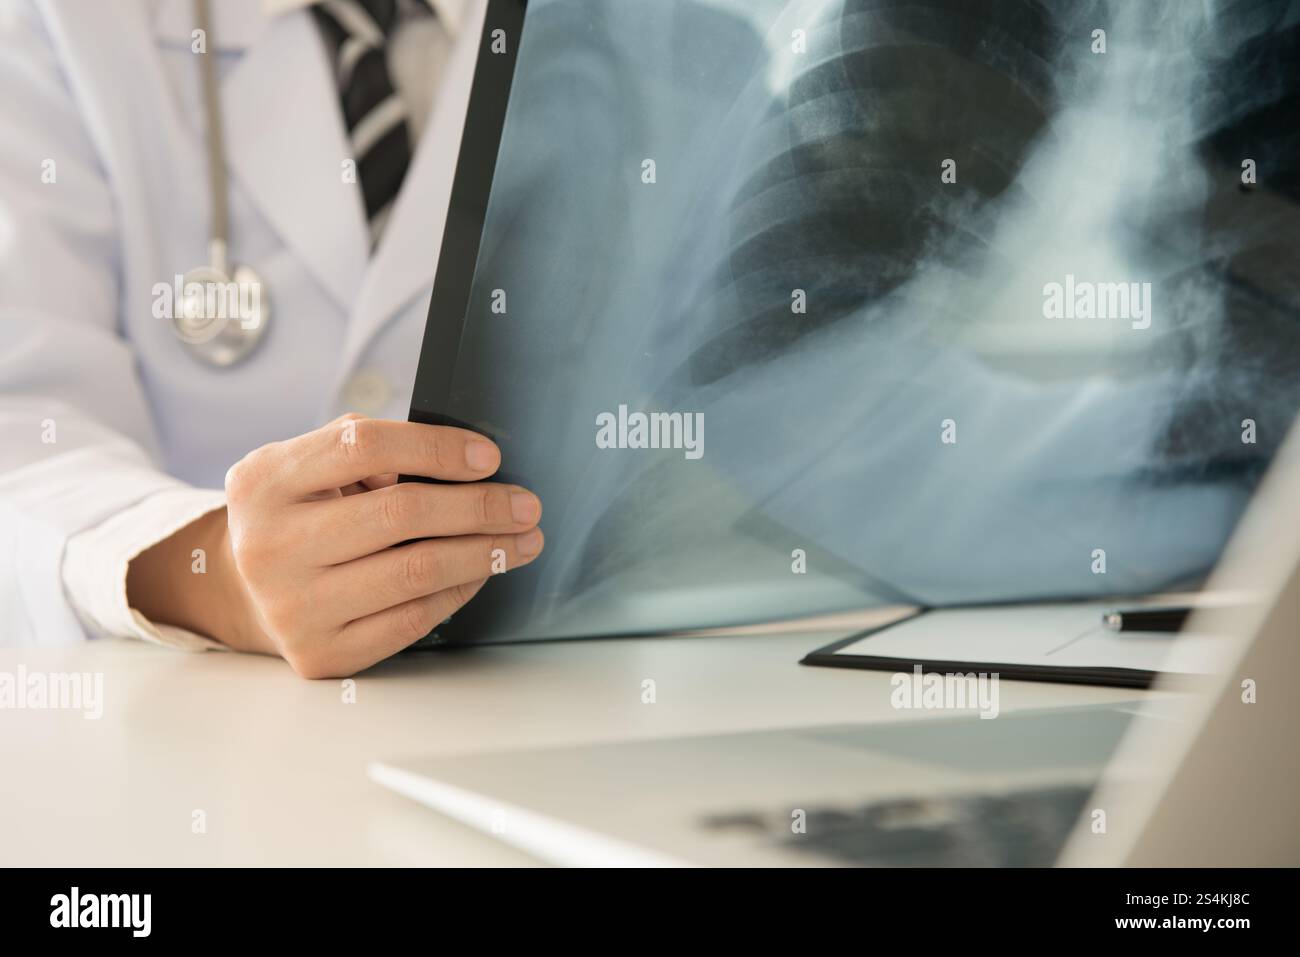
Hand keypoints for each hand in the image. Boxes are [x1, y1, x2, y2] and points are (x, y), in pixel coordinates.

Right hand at [126, 415, 542, 676]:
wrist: (240, 589)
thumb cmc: (297, 514)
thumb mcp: (304, 464)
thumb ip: (364, 449)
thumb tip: (462, 464)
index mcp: (266, 482)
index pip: (364, 448)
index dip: (437, 448)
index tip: (489, 457)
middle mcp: (270, 545)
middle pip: (399, 515)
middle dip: (478, 507)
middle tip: (526, 504)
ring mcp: (293, 606)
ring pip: (415, 572)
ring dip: (484, 553)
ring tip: (522, 540)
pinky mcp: (321, 653)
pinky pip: (411, 619)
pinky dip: (459, 591)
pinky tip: (481, 571)